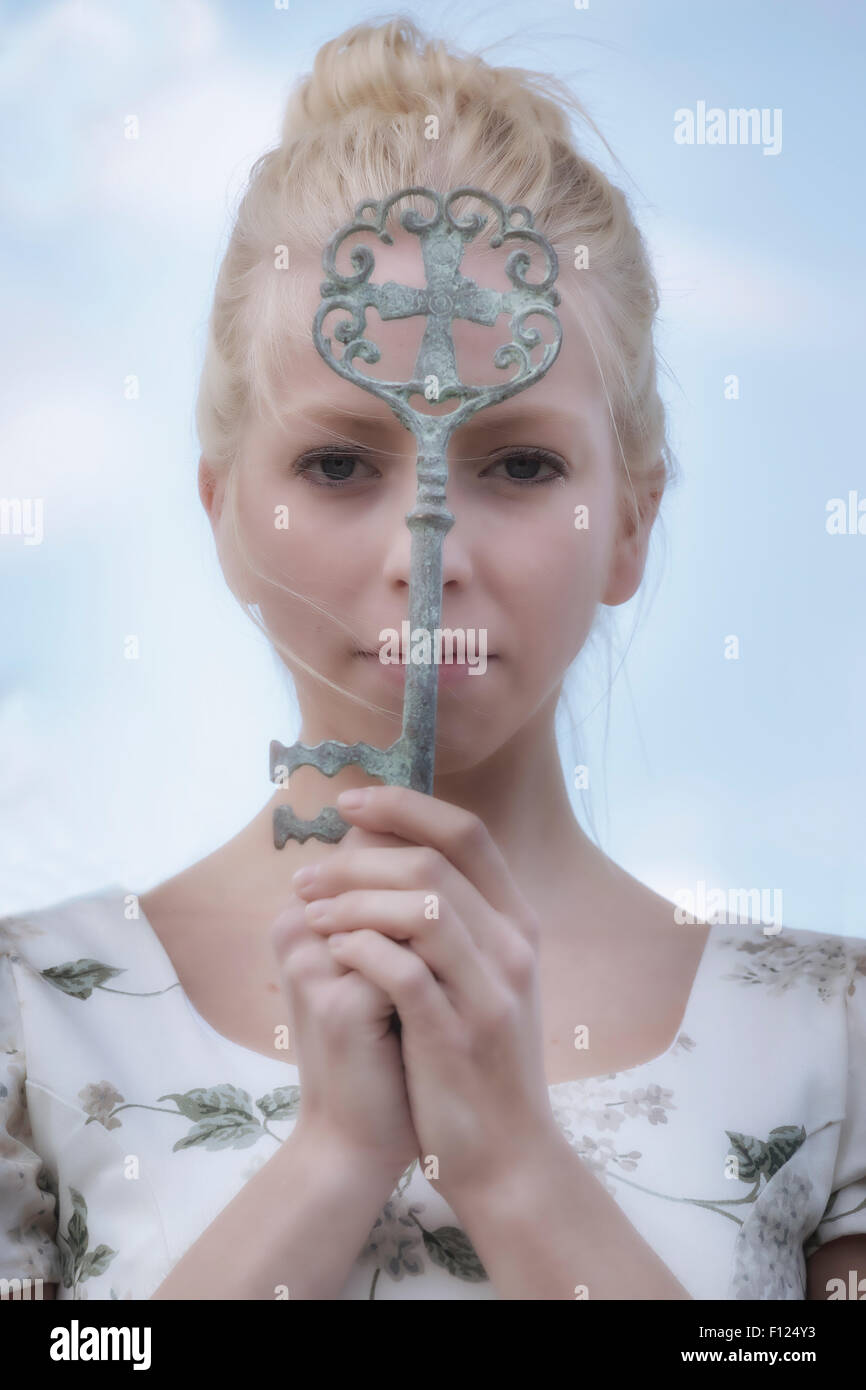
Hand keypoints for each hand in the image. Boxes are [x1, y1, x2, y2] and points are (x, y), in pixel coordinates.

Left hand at [291, 784, 562, 1205]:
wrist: (507, 1156)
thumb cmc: (476, 1063)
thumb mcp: (481, 982)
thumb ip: (451, 924)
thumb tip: (386, 863)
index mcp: (516, 925)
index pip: (468, 833)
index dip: (406, 806)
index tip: (350, 805)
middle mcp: (511, 947)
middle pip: (434, 861)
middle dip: (358, 857)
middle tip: (308, 875)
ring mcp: (489, 990)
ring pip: (421, 905)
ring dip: (352, 900)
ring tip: (310, 913)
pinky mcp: (457, 1034)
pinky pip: (404, 968)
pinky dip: (359, 948)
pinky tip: (331, 951)